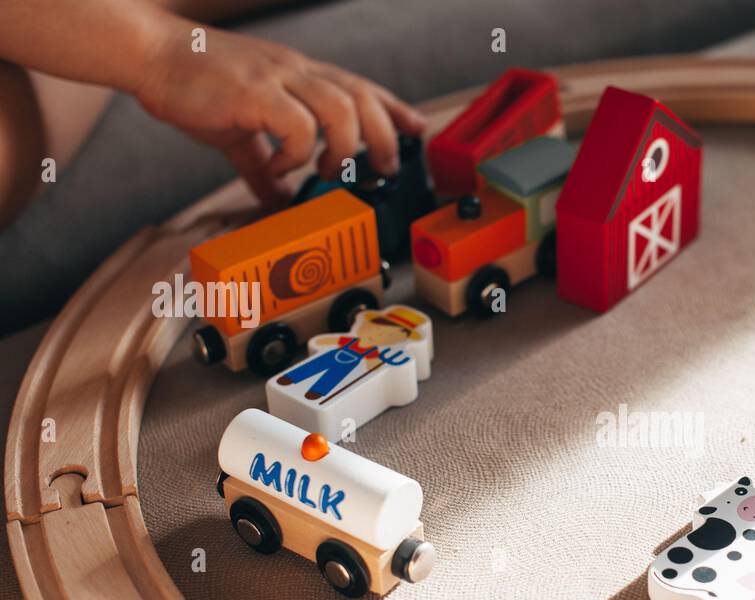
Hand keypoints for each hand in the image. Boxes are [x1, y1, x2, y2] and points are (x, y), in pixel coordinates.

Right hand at [134, 26, 425, 206]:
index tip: (416, 128)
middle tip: (384, 167)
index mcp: (298, 75)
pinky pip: (295, 123)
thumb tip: (277, 198)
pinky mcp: (253, 92)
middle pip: (361, 96)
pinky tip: (279, 167)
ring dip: (343, 146)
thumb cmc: (193, 85)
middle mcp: (295, 72)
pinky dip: (296, 152)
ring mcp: (276, 79)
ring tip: (326, 171)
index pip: (359, 86)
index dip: (393, 108)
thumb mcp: (239, 130)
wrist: (148, 54)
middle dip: (383, 134)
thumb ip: (263, 166)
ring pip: (339, 107)